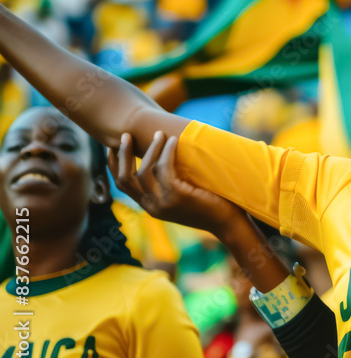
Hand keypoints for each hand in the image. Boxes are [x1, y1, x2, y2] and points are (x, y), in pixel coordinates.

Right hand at [108, 131, 245, 234]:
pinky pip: (164, 168)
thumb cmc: (211, 206)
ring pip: (143, 171)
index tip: (113, 147)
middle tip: (126, 135)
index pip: (122, 185)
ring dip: (150, 149)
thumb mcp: (181, 197)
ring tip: (159, 134)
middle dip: (123, 154)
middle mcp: (152, 207)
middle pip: (125, 178)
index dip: (114, 165)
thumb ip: (168, 185)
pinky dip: (166, 151)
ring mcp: (163, 203)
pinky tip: (172, 140)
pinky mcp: (177, 196)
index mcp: (150, 207)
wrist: (229, 223)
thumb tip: (161, 157)